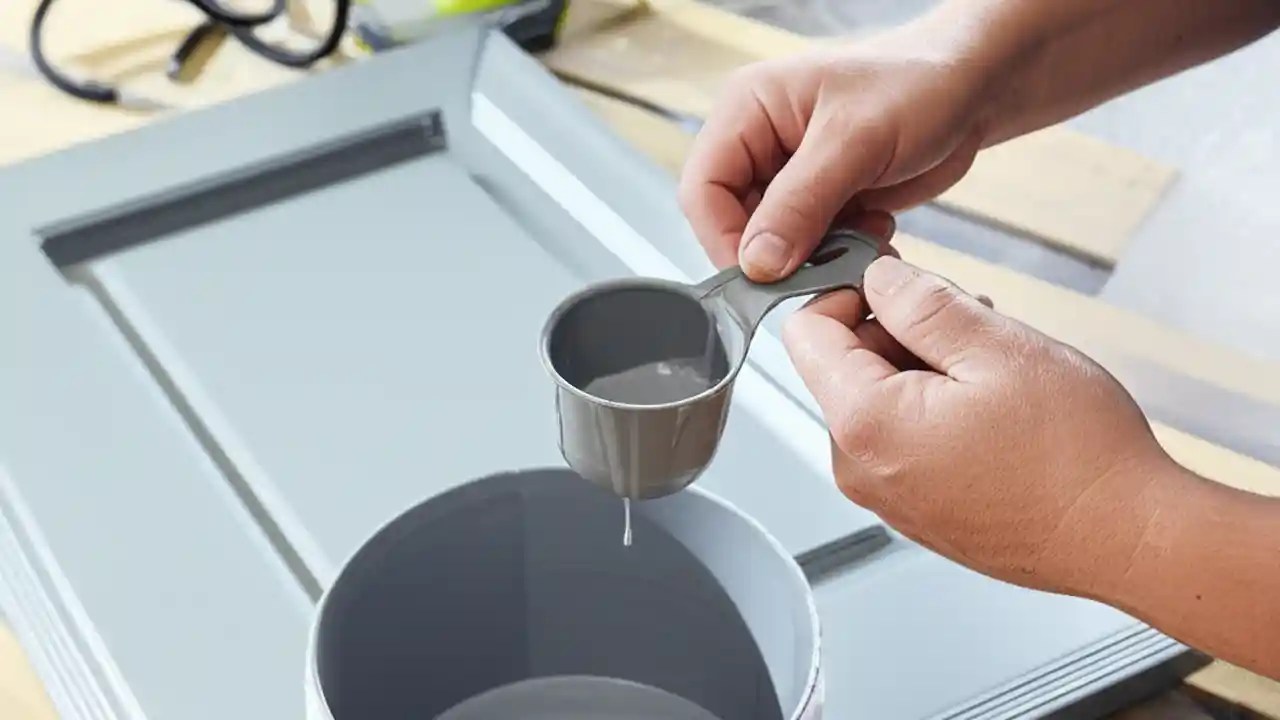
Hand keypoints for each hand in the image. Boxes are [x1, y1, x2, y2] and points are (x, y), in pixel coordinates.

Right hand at [679, 25, 997, 280]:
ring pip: (772, 242)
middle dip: (776, 252)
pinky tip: (874, 234)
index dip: (725, 238)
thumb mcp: (855, 141)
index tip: (765, 274)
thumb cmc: (919, 83)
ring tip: (861, 238)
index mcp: (747, 109)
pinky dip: (838, 255)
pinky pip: (808, 246)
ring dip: (812, 256)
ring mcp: (788, 174)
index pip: (703, 189)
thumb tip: (756, 264)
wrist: (975, 86)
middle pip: (732, 221)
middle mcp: (759, 142)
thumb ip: (800, 204)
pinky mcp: (820, 199)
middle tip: (821, 266)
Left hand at [782, 257, 1175, 597]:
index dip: (846, 292)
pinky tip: (992, 406)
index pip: (805, 334)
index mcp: (865, 423)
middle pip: (842, 367)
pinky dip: (934, 409)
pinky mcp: (916, 511)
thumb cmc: (1075, 456)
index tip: (895, 281)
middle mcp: (860, 469)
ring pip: (877, 401)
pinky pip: (901, 440)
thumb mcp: (996, 347)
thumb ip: (921, 303)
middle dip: (897, 331)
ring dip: (923, 368)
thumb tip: (877, 280)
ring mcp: (887, 496)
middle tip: (969, 324)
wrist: (1126, 539)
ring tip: (993, 367)